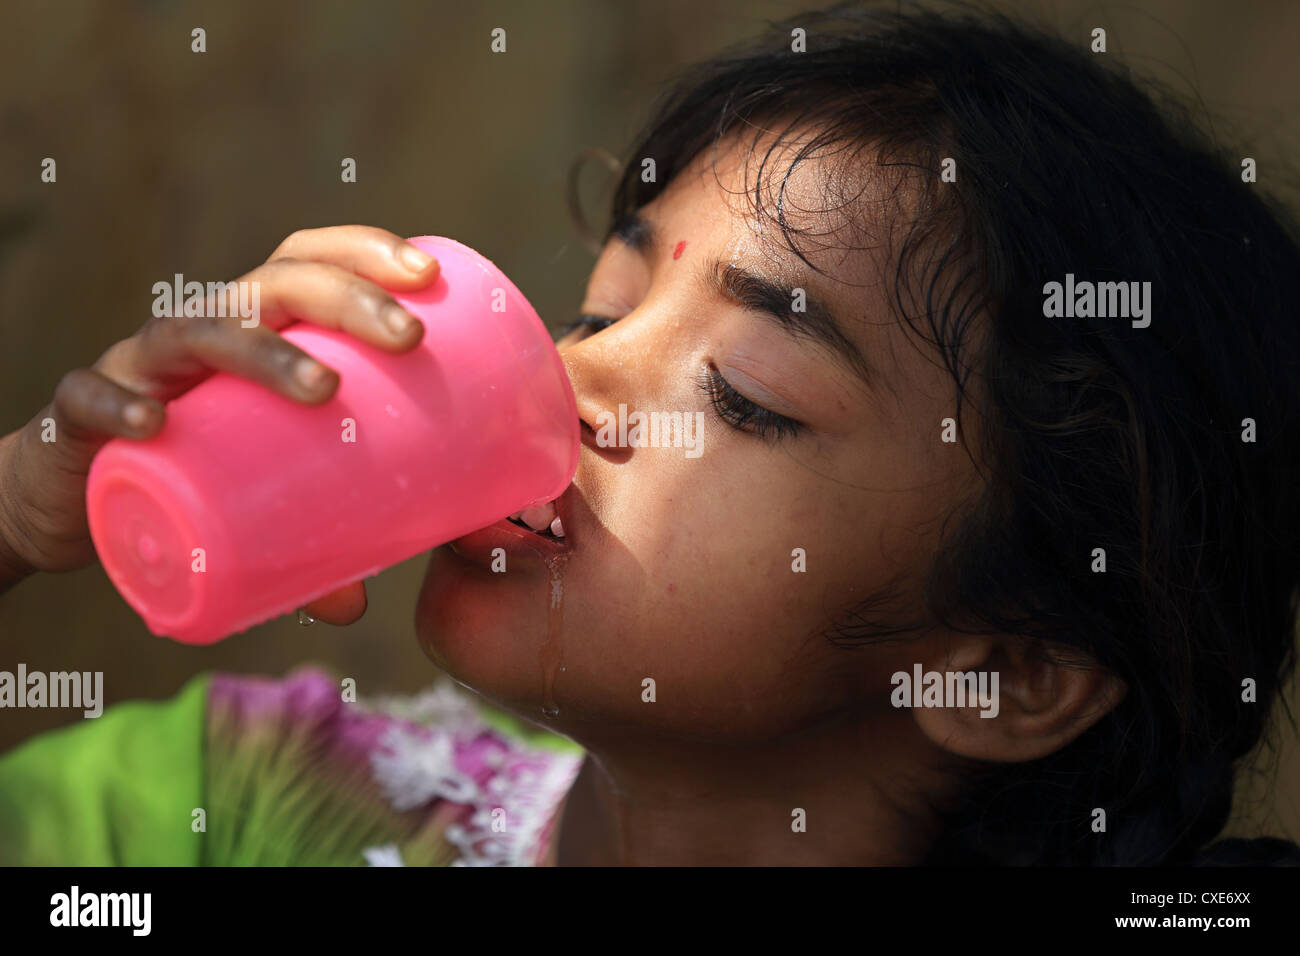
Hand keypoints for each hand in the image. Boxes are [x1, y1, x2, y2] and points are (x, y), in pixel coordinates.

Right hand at [0, 225, 439, 623]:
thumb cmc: (184, 481)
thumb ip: (307, 547)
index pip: (308, 262)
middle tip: (409, 337)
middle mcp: (200, 335)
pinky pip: (90, 397)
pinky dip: (119, 404)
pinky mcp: (78, 417)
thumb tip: (356, 602)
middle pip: (273, 284)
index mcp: (253, 335)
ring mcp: (138, 368)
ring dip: (263, 352)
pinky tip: (156, 424)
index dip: (364, 253)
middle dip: (345, 297)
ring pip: (195, 331)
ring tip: (324, 389)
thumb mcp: (258, 504)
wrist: (64, 504)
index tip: (427, 274)